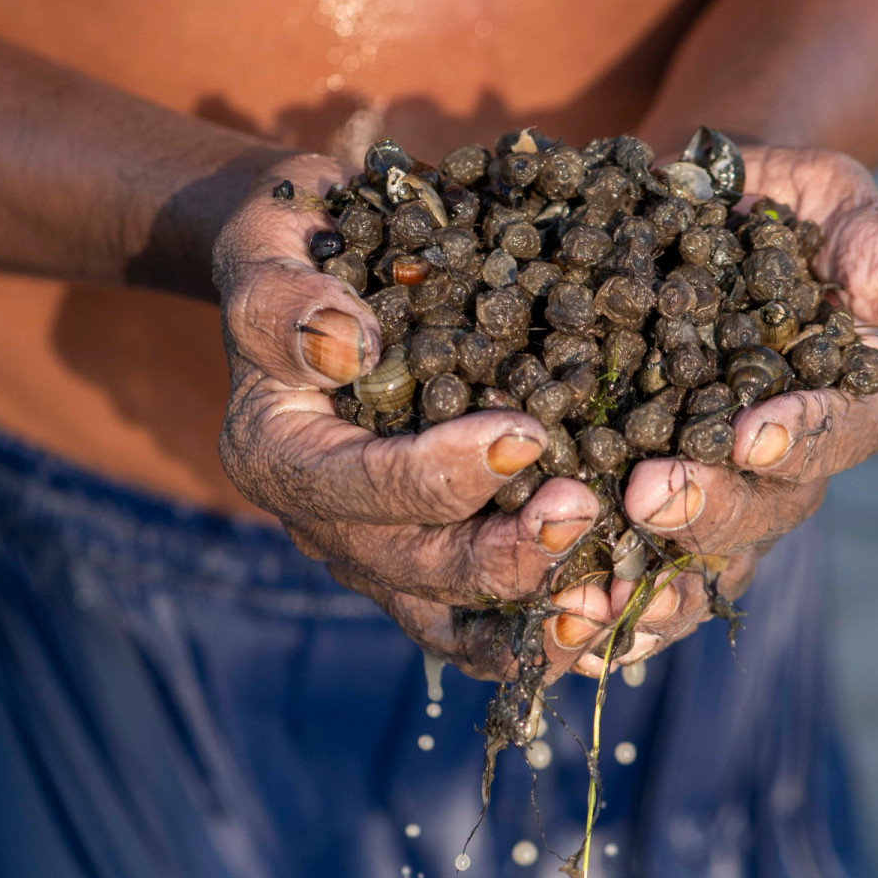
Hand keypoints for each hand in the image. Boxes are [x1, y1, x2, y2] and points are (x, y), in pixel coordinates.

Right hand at [214, 154, 610, 680]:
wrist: (314, 263)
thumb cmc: (294, 248)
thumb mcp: (267, 249)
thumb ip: (284, 302)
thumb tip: (347, 346)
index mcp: (278, 458)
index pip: (364, 486)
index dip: (445, 472)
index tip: (525, 435)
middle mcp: (323, 525)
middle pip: (418, 569)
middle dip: (507, 552)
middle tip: (586, 511)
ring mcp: (376, 553)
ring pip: (454, 616)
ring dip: (534, 614)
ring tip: (610, 599)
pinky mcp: (424, 560)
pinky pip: (478, 620)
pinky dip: (536, 630)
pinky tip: (605, 619)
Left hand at [569, 145, 877, 676]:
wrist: (669, 207)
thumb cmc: (758, 194)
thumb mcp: (816, 188)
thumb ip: (866, 236)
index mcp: (847, 389)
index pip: (848, 428)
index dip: (806, 436)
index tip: (754, 432)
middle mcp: (788, 462)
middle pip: (768, 509)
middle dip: (708, 508)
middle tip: (646, 495)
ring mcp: (715, 494)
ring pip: (699, 562)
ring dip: (650, 587)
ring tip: (592, 596)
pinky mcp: (638, 508)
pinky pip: (634, 578)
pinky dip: (605, 613)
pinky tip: (561, 630)